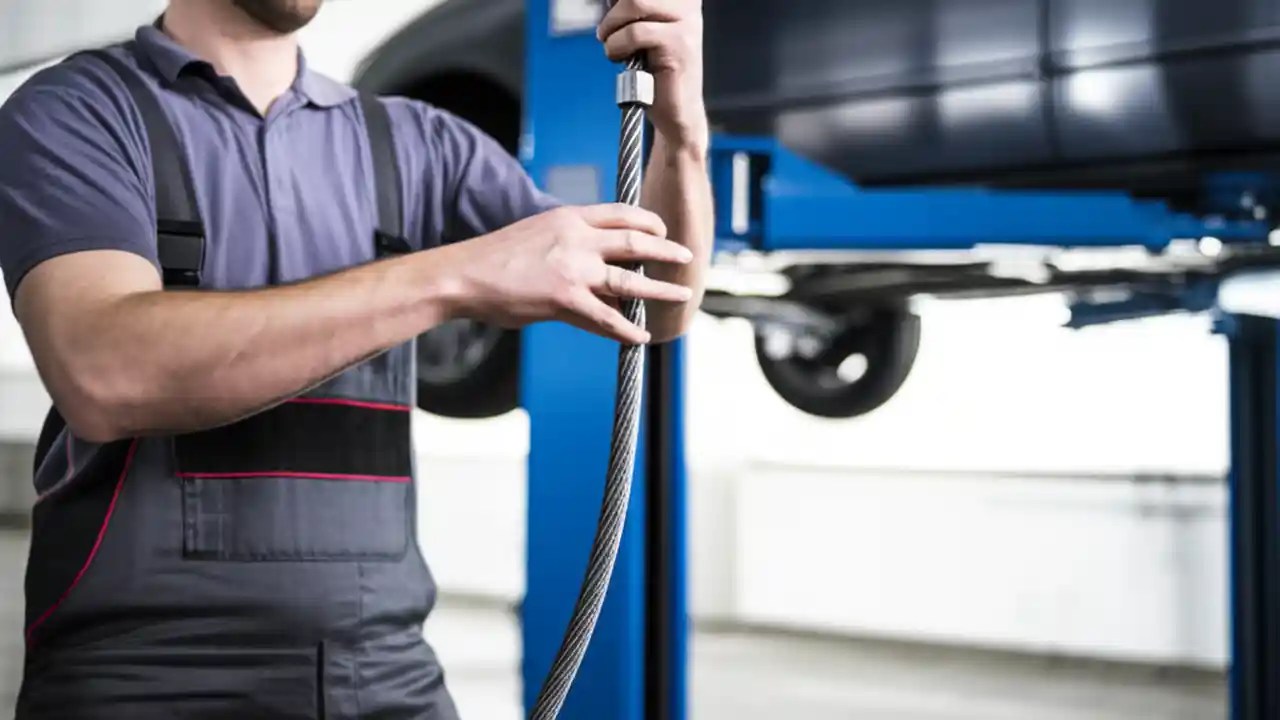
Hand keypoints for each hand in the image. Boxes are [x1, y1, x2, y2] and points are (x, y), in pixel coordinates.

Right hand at [447, 204, 693, 344]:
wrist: (465, 275)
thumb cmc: (495, 258)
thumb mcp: (537, 231)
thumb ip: (567, 238)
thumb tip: (592, 255)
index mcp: (568, 217)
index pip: (621, 213)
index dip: (649, 221)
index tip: (662, 229)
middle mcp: (576, 239)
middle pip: (636, 242)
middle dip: (666, 250)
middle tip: (686, 258)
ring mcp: (573, 270)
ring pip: (631, 280)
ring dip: (660, 289)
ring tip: (681, 294)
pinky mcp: (565, 300)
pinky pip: (607, 318)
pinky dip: (628, 328)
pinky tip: (641, 335)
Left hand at [598, 0, 706, 150]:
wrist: (677, 113)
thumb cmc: (658, 74)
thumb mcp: (646, 30)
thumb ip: (633, 10)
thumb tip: (610, 0)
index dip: (620, 2)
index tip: (614, 15)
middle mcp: (688, 4)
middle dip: (614, 13)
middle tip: (607, 32)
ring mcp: (687, 23)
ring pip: (635, 3)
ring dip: (612, 27)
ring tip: (613, 46)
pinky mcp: (678, 45)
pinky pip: (635, 32)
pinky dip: (616, 46)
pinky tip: (618, 58)